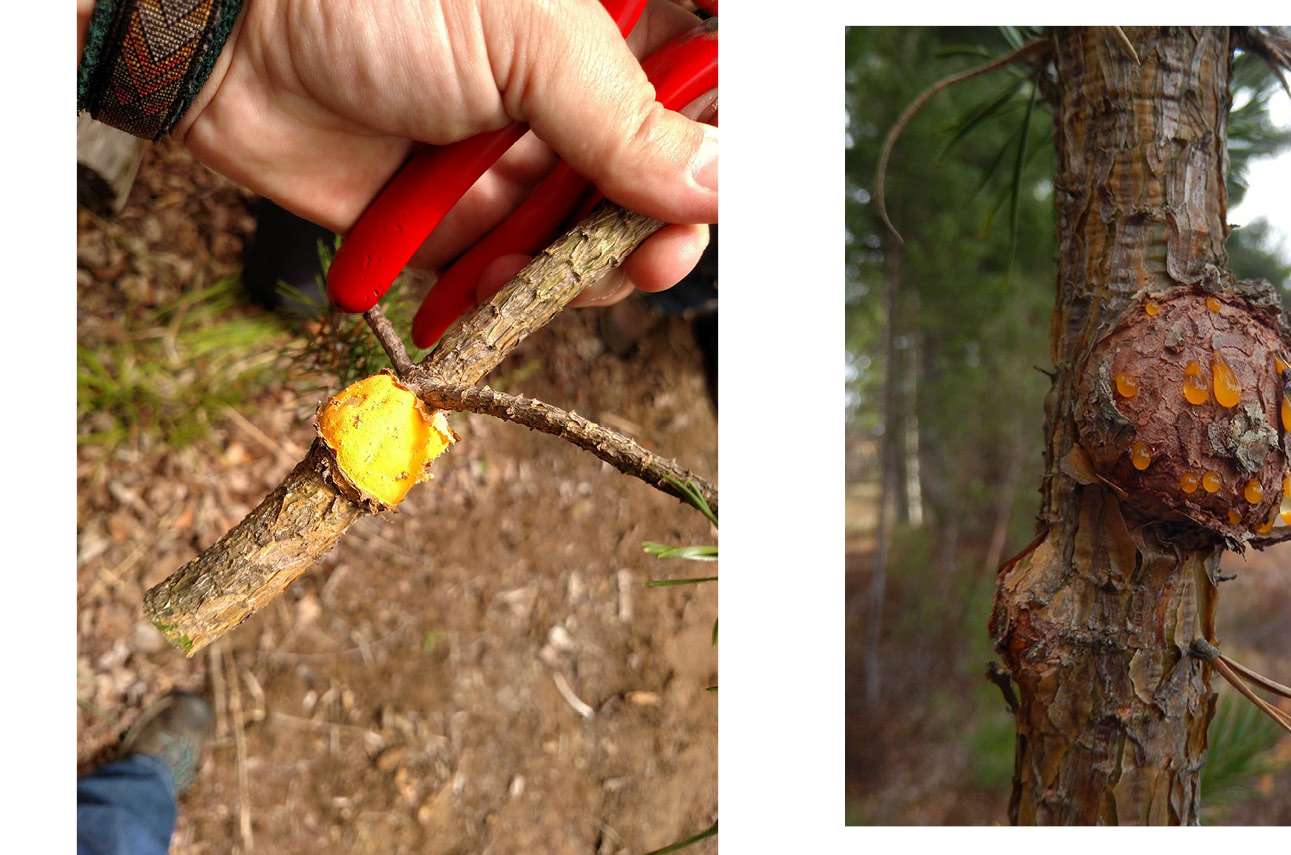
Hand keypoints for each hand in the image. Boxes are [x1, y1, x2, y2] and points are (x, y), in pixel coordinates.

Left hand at [172, 0, 716, 304]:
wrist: (230, 39)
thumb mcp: (530, 38)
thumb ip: (629, 119)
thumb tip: (718, 183)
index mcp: (599, 20)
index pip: (699, 81)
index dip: (728, 134)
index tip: (740, 180)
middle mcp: (565, 89)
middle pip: (661, 173)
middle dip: (665, 221)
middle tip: (659, 248)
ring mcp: (517, 154)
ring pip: (597, 234)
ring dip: (595, 265)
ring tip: (572, 267)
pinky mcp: (465, 216)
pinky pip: (522, 271)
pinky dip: (524, 288)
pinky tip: (507, 277)